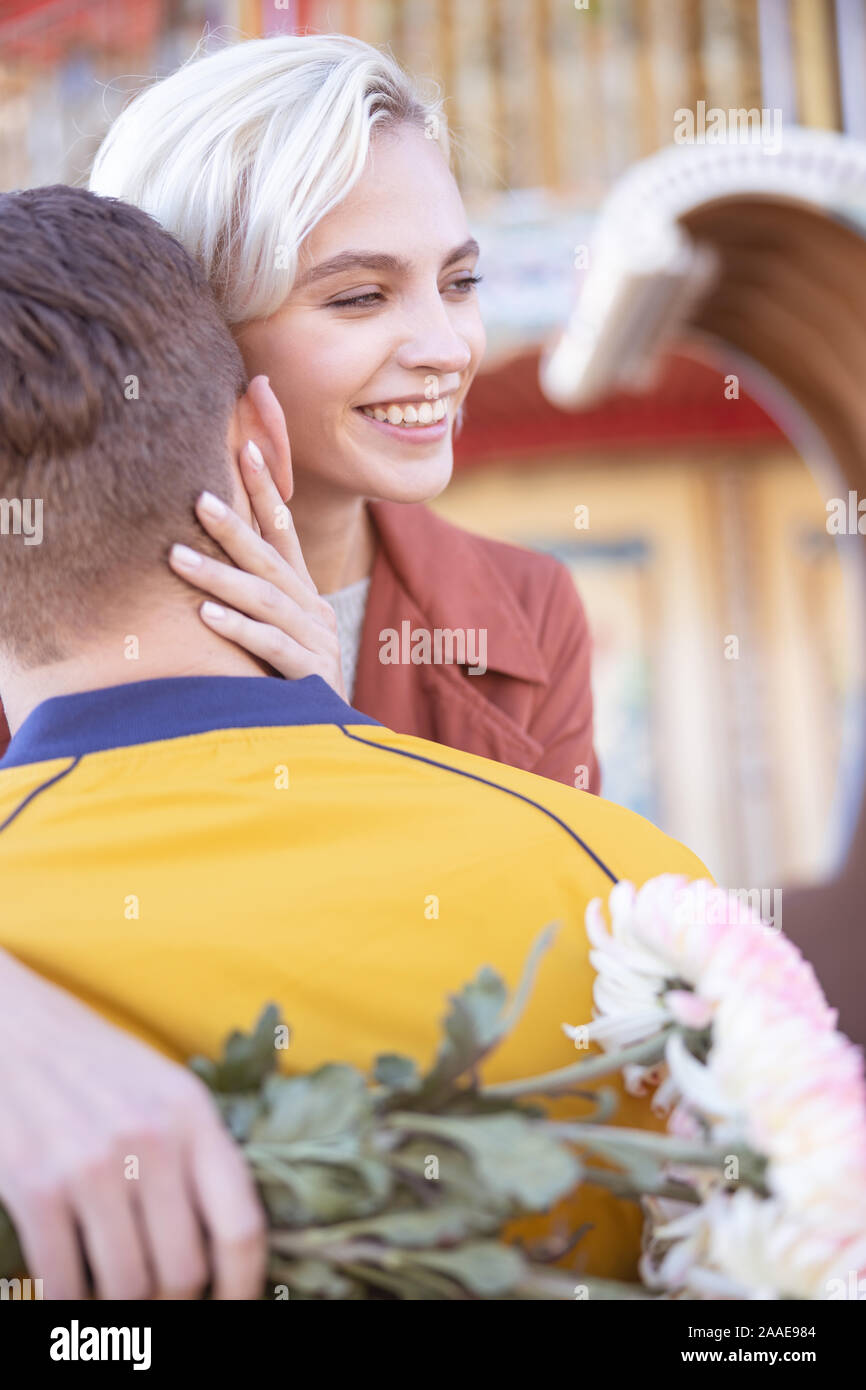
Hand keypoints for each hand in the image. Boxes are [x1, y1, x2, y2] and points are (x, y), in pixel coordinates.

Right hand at [0, 950, 266, 1299]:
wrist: (14, 1026)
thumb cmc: (95, 1064)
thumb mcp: (165, 1091)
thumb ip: (198, 1155)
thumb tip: (225, 1247)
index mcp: (193, 1115)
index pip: (241, 1227)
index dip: (242, 1288)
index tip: (235, 1309)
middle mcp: (150, 1140)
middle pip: (184, 1271)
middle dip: (173, 1303)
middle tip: (156, 1299)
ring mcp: (92, 1164)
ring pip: (127, 1287)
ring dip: (118, 1309)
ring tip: (110, 1297)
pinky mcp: (36, 1184)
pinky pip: (63, 1281)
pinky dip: (67, 1304)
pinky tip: (67, 1292)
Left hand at [169, 377, 345, 697]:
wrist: (330, 742)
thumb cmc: (289, 686)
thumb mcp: (274, 638)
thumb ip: (251, 604)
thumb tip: (199, 568)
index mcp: (304, 596)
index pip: (284, 533)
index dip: (266, 491)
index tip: (246, 448)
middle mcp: (313, 611)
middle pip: (269, 558)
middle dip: (233, 525)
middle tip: (196, 497)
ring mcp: (315, 640)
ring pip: (264, 598)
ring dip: (218, 575)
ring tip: (176, 556)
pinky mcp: (310, 674)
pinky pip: (270, 644)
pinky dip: (237, 627)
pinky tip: (205, 614)